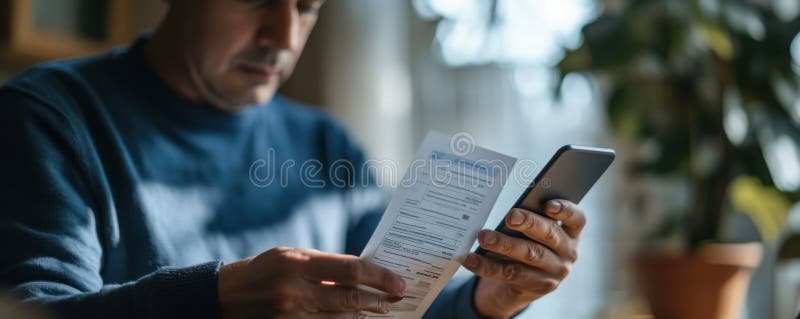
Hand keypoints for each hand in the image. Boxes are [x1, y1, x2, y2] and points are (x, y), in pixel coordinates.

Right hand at [218, 246, 405, 317]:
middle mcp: (294, 291)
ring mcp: (290, 316)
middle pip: (350, 299)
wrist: (223, 296)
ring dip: (362, 315)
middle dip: (378, 300)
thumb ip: (323, 265)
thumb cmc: (262, 269)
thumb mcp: (290, 256)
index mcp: (297, 264)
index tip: (397, 282)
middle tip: (395, 298)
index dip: (379, 277)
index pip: (351, 270)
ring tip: (377, 309)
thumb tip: (361, 274)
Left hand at [463, 199, 584, 317]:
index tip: (548, 205)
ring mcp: (554, 272)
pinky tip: (472, 259)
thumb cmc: (529, 244)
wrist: (524, 284)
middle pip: (549, 234)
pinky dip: (487, 266)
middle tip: (511, 217)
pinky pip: (509, 274)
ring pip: (529, 255)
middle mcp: (567, 252)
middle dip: (529, 223)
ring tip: (484, 237)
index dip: (565, 210)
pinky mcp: (536, 287)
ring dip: (505, 245)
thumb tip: (509, 209)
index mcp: (571, 232)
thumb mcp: (535, 232)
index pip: (577, 219)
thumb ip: (530, 220)